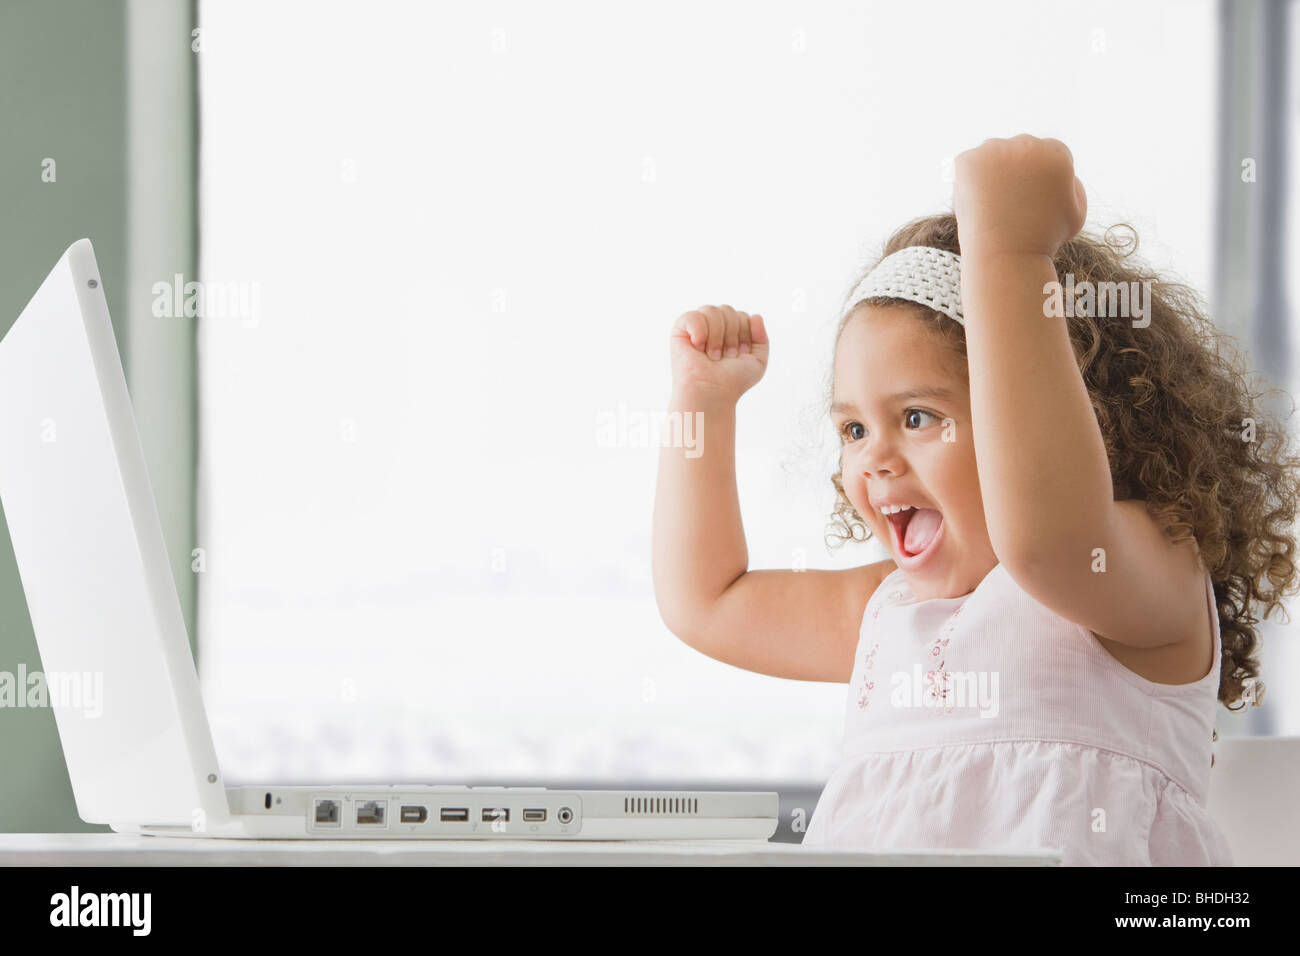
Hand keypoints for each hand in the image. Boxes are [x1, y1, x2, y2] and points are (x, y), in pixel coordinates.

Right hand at [669, 305, 769, 401]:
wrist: (712, 392)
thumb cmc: (732, 381)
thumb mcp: (757, 361)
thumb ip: (762, 338)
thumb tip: (755, 315)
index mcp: (730, 332)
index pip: (742, 316)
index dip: (744, 336)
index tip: (738, 356)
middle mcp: (713, 328)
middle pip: (728, 310)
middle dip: (731, 336)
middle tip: (725, 357)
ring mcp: (696, 328)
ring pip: (712, 311)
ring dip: (717, 337)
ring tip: (712, 355)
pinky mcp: (680, 331)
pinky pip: (693, 316)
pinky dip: (699, 331)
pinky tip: (698, 346)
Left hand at [953, 134, 1086, 257]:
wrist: (1007, 256)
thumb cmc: (1043, 240)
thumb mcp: (1077, 213)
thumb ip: (1073, 185)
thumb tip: (1057, 170)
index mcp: (1056, 152)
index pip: (1049, 153)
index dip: (1039, 178)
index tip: (1031, 199)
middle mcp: (1027, 143)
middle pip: (1020, 150)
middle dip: (1016, 172)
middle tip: (1009, 204)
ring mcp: (995, 149)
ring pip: (993, 154)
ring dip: (993, 171)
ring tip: (994, 205)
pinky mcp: (968, 161)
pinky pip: (968, 164)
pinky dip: (968, 180)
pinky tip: (977, 202)